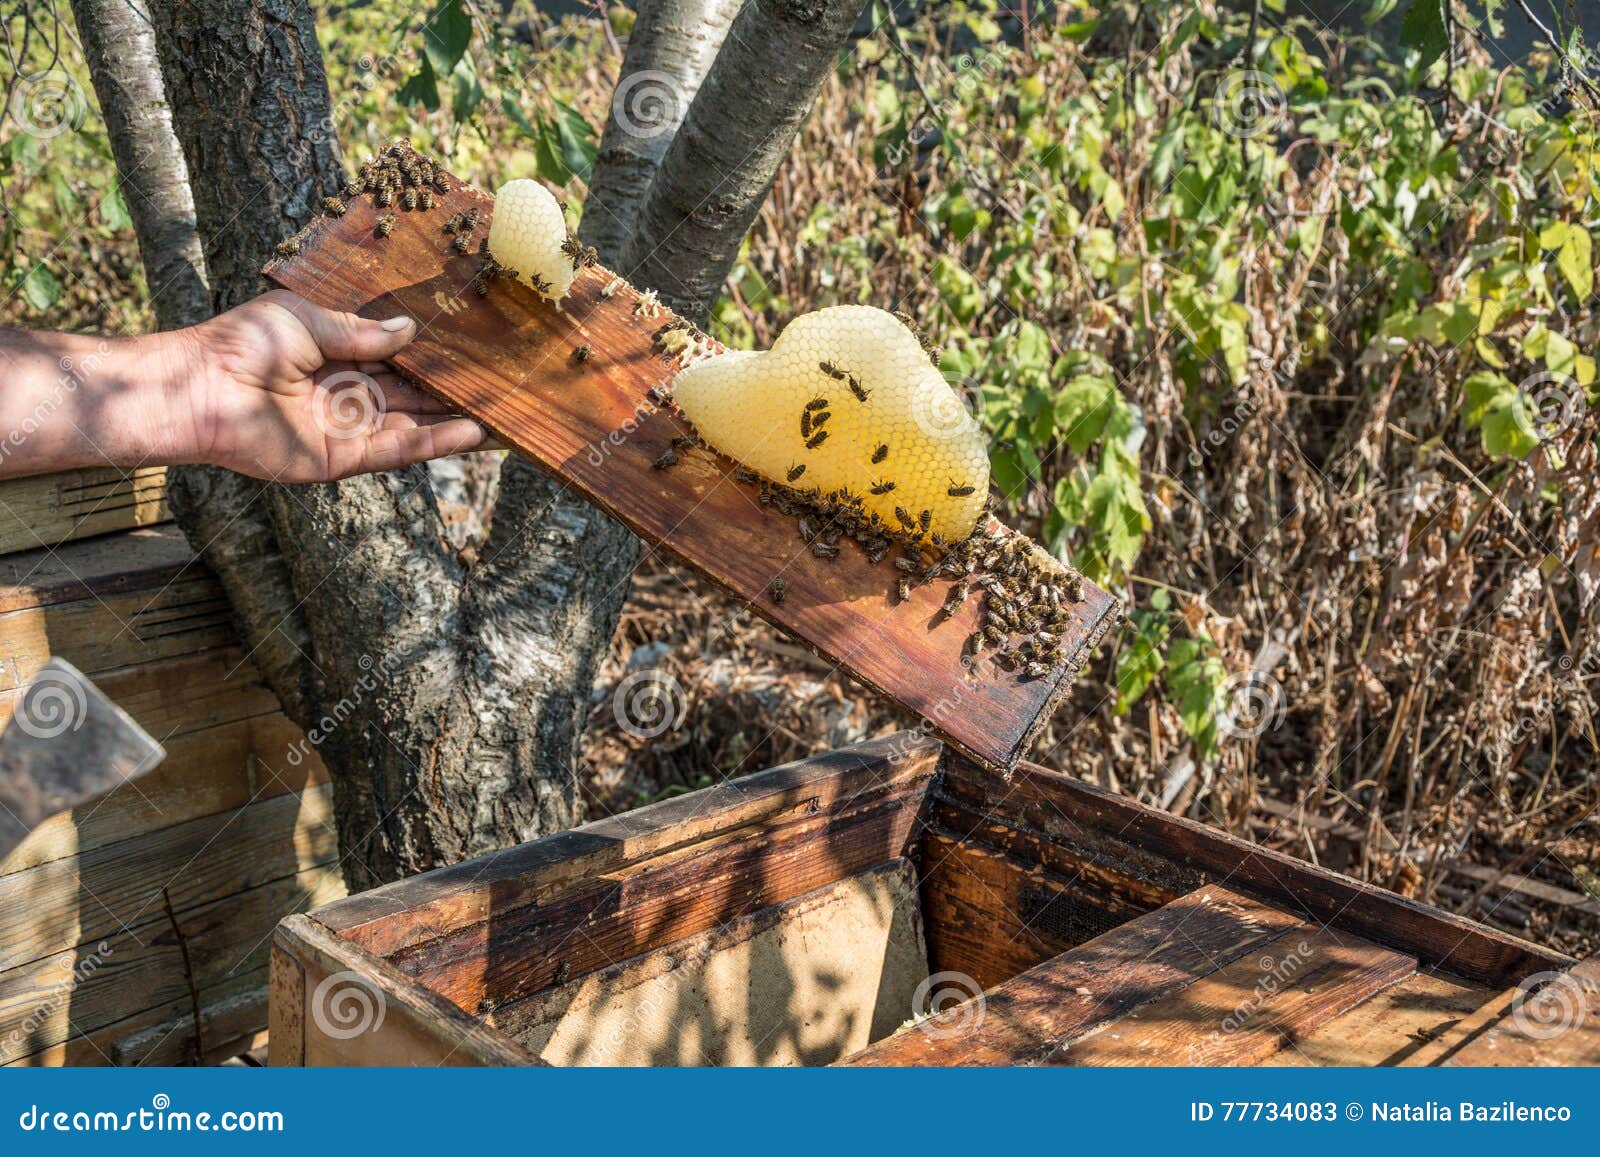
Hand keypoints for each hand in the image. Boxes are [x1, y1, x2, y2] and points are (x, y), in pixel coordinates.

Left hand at [181, 289, 493, 481]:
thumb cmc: (242, 344)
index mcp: (335, 355)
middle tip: (502, 385)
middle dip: (453, 391)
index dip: (432, 355)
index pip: (395, 357)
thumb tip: (411, 330)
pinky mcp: (342, 458)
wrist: (201, 389)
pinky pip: (396, 451)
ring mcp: (346, 428)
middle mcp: (346, 393)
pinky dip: (434, 444)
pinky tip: (472, 434)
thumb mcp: (307, 319)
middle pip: (412, 394)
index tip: (474, 349)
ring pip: (414, 425)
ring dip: (456, 421)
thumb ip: (361, 331)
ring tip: (503, 415)